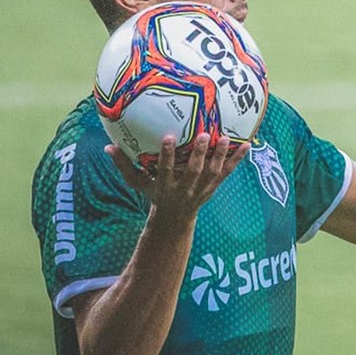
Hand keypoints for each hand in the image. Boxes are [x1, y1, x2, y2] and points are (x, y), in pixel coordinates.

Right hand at [106, 133, 250, 216]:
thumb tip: (108, 146)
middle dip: (199, 154)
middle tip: (204, 134)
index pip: (166, 170)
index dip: (168, 155)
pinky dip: (237, 160)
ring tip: (226, 138)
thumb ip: (124, 165)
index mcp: (166, 187)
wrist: (174, 220)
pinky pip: (227, 173)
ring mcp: (202, 190)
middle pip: (194, 172)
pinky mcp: (214, 187)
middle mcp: (185, 189)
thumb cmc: (154, 195)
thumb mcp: (138, 184)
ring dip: (220, 156)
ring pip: (213, 173)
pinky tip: (247, 144)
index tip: (169, 136)